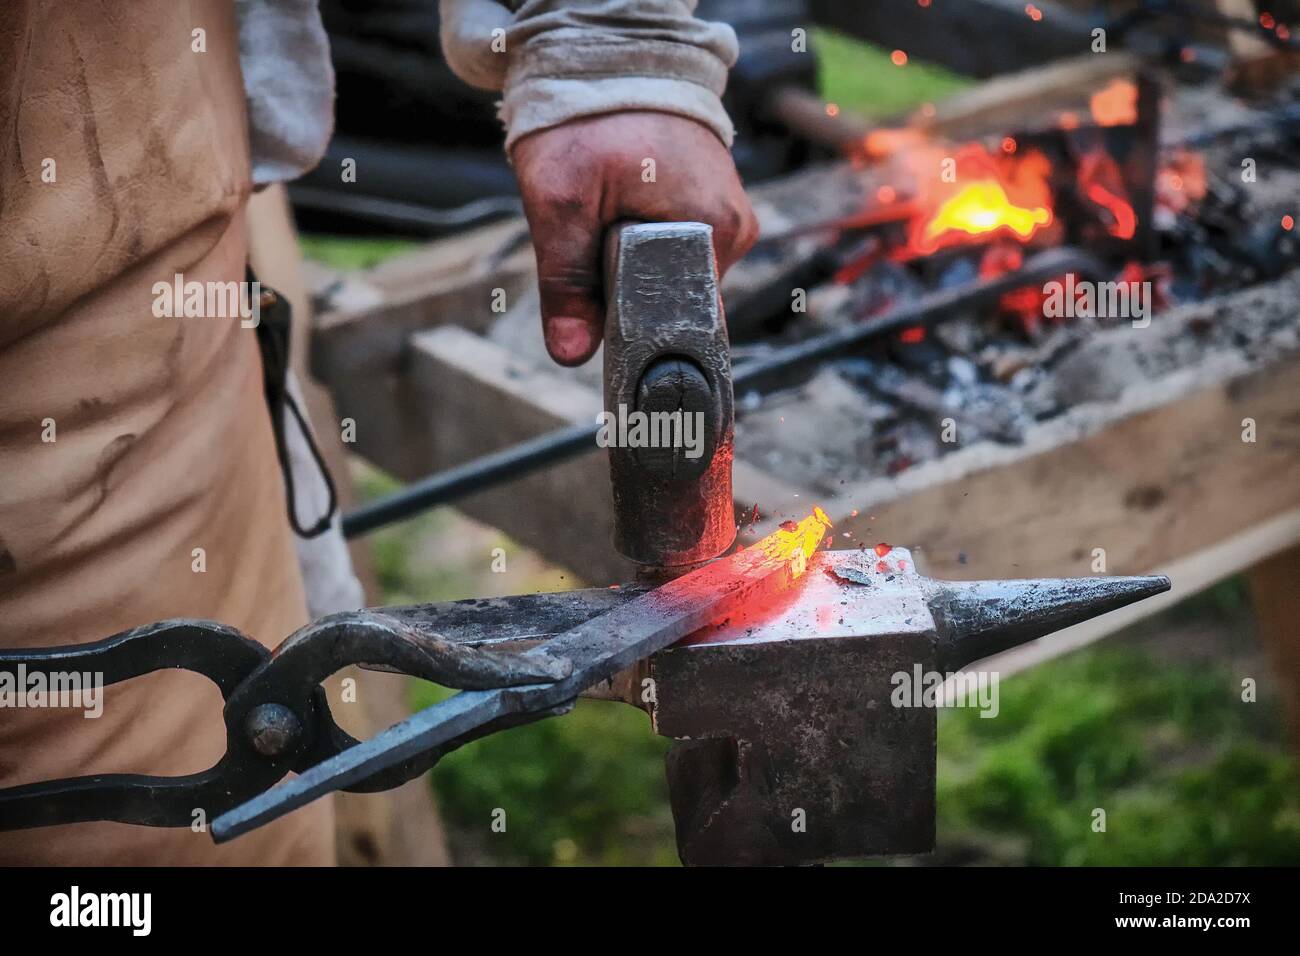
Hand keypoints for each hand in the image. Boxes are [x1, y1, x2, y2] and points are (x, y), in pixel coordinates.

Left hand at [511, 110, 758, 365]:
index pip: (686, 320)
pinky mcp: (715, 207)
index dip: (638, 329)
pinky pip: (678, 251)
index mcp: (714, 231)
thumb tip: (571, 351)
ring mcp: (729, 216)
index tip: (605, 319)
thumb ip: (567, 281)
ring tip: (609, 221)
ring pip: (673, 277)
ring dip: (634, 266)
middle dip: (628, 291)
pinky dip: (645, 245)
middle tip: (596, 244)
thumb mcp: (561, 203)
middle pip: (675, 300)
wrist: (608, 58)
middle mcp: (734, 228)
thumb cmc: (588, 118)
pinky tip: (625, 213)